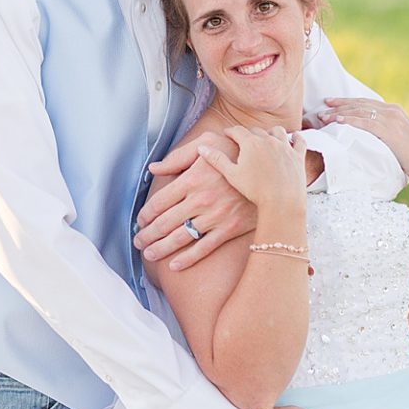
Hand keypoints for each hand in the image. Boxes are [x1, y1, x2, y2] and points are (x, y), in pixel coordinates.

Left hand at [134, 132, 256, 270]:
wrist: (271, 172)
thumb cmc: (236, 153)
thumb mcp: (207, 142)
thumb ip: (178, 157)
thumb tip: (154, 168)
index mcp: (193, 178)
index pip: (160, 202)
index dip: (146, 214)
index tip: (140, 221)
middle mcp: (201, 199)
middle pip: (165, 222)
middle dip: (147, 235)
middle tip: (138, 241)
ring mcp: (215, 216)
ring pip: (180, 238)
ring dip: (160, 248)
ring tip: (149, 253)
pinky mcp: (229, 229)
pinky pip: (204, 248)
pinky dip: (187, 259)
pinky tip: (173, 265)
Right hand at [197, 125, 306, 214]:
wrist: (282, 201)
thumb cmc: (255, 190)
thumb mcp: (231, 175)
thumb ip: (216, 159)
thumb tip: (202, 147)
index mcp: (251, 143)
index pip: (237, 131)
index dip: (230, 131)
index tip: (227, 134)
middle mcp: (269, 140)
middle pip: (256, 131)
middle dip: (248, 133)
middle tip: (244, 139)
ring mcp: (285, 146)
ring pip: (278, 131)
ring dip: (271, 132)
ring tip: (267, 137)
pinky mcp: (298, 155)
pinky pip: (299, 140)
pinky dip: (296, 138)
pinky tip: (294, 138)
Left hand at [316, 98, 408, 188]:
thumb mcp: (396, 139)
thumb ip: (384, 132)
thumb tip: (366, 136)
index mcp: (394, 110)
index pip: (365, 102)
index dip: (346, 101)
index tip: (330, 102)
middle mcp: (393, 111)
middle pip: (359, 104)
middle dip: (339, 105)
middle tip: (322, 107)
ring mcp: (392, 119)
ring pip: (360, 111)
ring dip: (340, 112)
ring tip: (324, 116)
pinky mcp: (390, 130)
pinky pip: (365, 122)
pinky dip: (350, 120)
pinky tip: (338, 121)